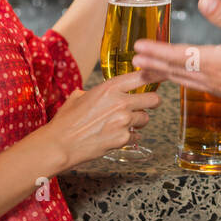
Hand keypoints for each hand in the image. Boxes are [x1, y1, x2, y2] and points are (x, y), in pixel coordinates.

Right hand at [40, 70, 165, 169]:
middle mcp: (120, 102)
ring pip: (145, 119)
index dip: (153, 76)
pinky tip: (115, 137)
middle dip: (151, 103)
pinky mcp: (124, 138)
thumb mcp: (78, 97)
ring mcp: (124, 121)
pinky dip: (129, 137)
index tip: (160, 75)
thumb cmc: (66, 121)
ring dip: (138, 121)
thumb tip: (100, 93)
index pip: (141, 76)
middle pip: (153, 99)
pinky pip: (136, 136)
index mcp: (109, 88)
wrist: (59, 144)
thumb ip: (95, 92)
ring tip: (121, 124)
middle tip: (146, 106)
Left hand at [131, 0, 220, 114]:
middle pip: (173, 70)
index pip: (176, 55)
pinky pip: (193, 86)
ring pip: (182, 80)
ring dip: (163, 74)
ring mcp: (215, 87)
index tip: (139, 47)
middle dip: (153, 64)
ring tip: (149, 71)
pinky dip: (179, 81)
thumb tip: (204, 0)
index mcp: (212, 61)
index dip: (156, 50)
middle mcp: (209, 77)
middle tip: (134, 60)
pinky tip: (181, 79)